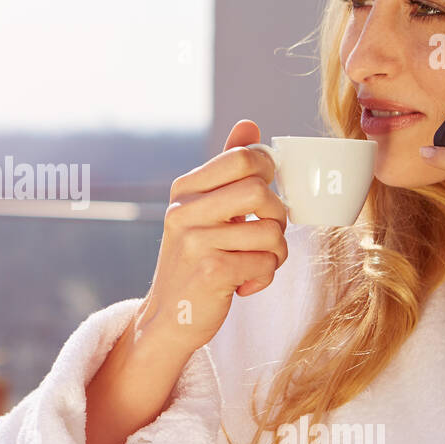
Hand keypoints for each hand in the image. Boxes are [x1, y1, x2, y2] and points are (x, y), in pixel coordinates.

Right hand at [135, 119, 288, 358]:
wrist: (168, 318)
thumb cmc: (194, 262)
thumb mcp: (203, 212)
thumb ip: (226, 170)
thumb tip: (249, 125)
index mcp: (184, 191)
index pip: (242, 158)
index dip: (269, 171)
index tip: (265, 192)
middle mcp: (184, 211)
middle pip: (260, 190)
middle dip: (276, 214)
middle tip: (265, 231)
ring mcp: (196, 241)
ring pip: (271, 231)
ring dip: (275, 253)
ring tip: (254, 263)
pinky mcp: (212, 272)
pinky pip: (266, 263)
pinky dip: (264, 277)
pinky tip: (242, 285)